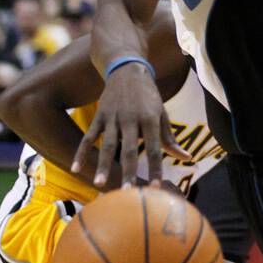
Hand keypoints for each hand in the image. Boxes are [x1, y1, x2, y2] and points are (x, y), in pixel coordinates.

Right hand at [72, 61, 190, 187]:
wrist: (127, 69)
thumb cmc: (149, 96)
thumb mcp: (162, 114)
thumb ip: (170, 139)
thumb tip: (187, 158)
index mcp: (150, 119)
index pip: (154, 148)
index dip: (155, 168)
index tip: (156, 186)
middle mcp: (131, 118)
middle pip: (129, 149)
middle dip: (127, 171)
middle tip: (126, 193)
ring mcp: (113, 116)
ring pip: (107, 145)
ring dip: (102, 165)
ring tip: (99, 184)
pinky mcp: (99, 115)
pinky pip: (89, 136)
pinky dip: (81, 151)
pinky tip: (75, 168)